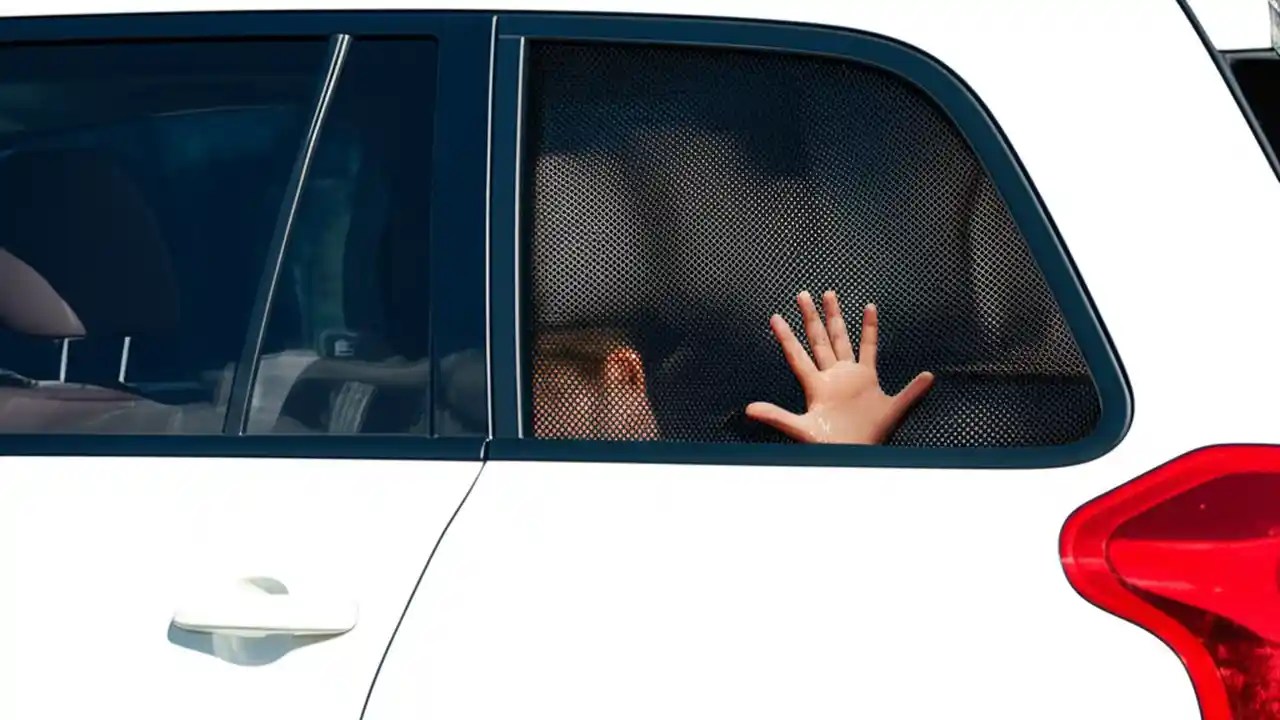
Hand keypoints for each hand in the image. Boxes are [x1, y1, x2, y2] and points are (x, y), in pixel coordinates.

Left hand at [746, 290, 933, 444]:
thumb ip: (777, 417)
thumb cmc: (825, 445)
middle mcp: (836, 377)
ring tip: (837, 297)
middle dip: (815, 317)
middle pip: (822, 340)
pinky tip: (924, 368)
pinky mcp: (880, 396)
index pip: (799, 355)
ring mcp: (857, 382)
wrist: (849, 458)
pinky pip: (898, 384)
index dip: (786, 337)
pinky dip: (913, 381)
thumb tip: (748, 410)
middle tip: (805, 294)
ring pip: (850, 343)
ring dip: (847, 321)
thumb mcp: (800, 430)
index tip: (776, 316)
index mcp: (818, 385)